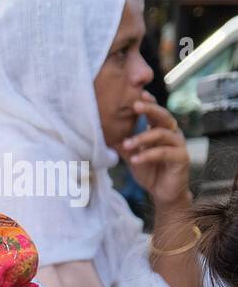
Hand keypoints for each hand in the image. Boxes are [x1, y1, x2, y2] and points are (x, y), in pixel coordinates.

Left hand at [121, 92, 190, 207]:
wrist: (162, 192)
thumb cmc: (149, 171)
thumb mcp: (132, 156)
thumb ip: (123, 144)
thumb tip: (104, 133)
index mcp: (160, 130)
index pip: (155, 112)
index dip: (148, 103)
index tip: (136, 94)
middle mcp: (172, 134)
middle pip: (163, 116)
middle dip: (149, 109)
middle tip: (135, 105)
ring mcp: (178, 144)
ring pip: (162, 133)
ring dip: (142, 138)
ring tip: (126, 145)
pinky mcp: (182, 157)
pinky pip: (164, 152)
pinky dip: (148, 155)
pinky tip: (135, 160)